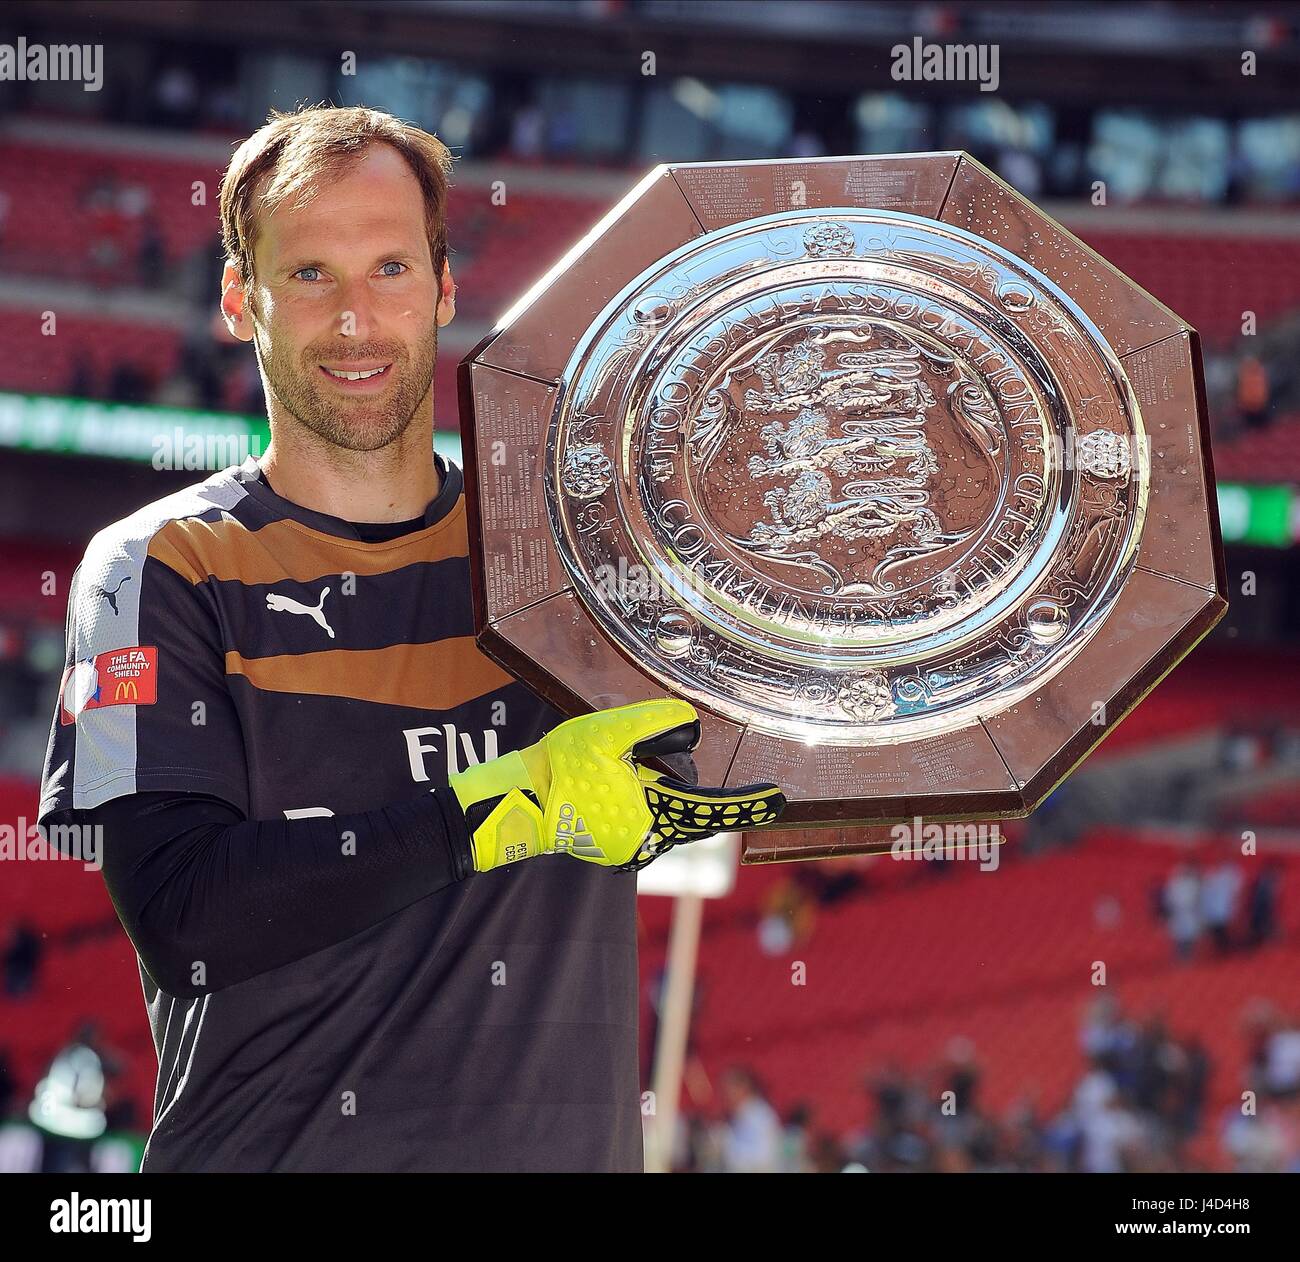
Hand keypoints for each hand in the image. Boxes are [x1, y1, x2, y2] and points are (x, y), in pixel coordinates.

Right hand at [448, 699, 785, 871]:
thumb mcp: (606, 732)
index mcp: (651, 815)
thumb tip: (689, 722)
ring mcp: (633, 849)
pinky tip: (609, 783)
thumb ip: (652, 723)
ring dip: (656, 787)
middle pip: (690, 805)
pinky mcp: (620, 849)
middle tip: (637, 759)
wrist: (519, 801)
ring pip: (669, 813)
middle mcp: (648, 841)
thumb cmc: (560, 766)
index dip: (748, 803)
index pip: (712, 808)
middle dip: (674, 777)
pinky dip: (643, 799)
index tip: (779, 799)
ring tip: (614, 769)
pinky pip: (649, 821)